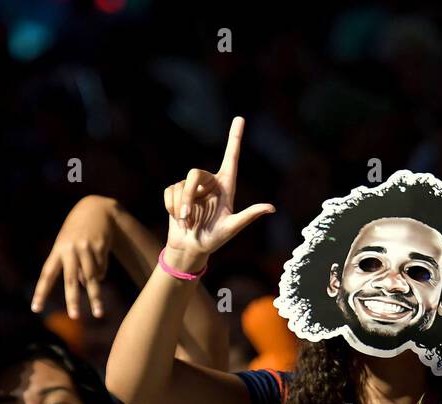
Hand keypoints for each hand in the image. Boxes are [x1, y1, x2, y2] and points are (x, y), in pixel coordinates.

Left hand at [31, 196, 116, 318]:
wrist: (97, 209)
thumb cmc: (78, 231)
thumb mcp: (69, 245)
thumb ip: (72, 265)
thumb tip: (82, 285)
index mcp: (58, 250)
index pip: (47, 274)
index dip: (41, 292)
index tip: (36, 308)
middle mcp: (70, 250)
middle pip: (71, 279)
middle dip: (73, 299)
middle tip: (73, 316)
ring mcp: (86, 249)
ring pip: (91, 278)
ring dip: (95, 297)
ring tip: (98, 313)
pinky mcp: (100, 247)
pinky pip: (101, 269)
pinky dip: (101, 272)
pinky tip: (100, 262)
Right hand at [161, 116, 274, 272]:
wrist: (191, 247)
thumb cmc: (214, 239)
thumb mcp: (232, 228)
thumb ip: (249, 215)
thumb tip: (271, 208)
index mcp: (226, 186)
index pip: (232, 157)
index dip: (235, 138)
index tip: (240, 118)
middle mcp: (210, 183)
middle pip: (195, 174)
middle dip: (189, 196)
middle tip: (188, 218)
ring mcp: (192, 187)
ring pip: (181, 186)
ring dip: (181, 208)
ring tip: (187, 223)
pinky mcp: (176, 192)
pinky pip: (170, 191)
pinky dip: (171, 207)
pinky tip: (177, 218)